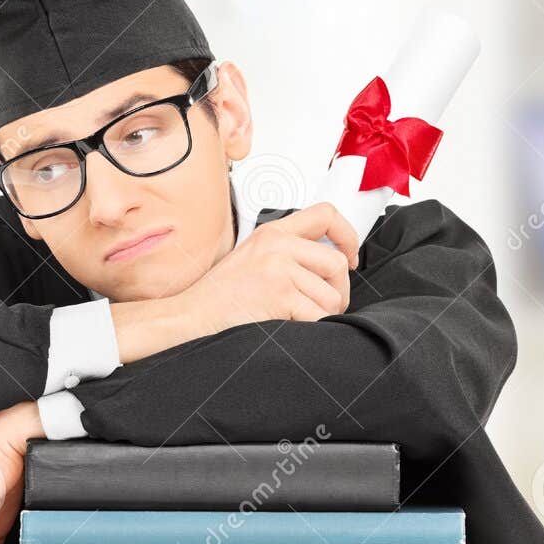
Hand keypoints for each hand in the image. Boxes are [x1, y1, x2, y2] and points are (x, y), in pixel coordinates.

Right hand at [156, 201, 360, 340]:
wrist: (192, 315)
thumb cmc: (220, 295)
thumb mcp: (252, 258)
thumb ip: (286, 254)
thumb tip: (327, 266)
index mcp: (272, 233)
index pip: (326, 214)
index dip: (348, 235)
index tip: (351, 255)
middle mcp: (277, 245)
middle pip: (337, 263)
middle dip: (339, 290)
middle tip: (326, 304)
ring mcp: (279, 269)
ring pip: (331, 295)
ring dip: (323, 315)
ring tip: (301, 318)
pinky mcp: (280, 295)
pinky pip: (318, 316)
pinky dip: (313, 328)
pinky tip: (294, 326)